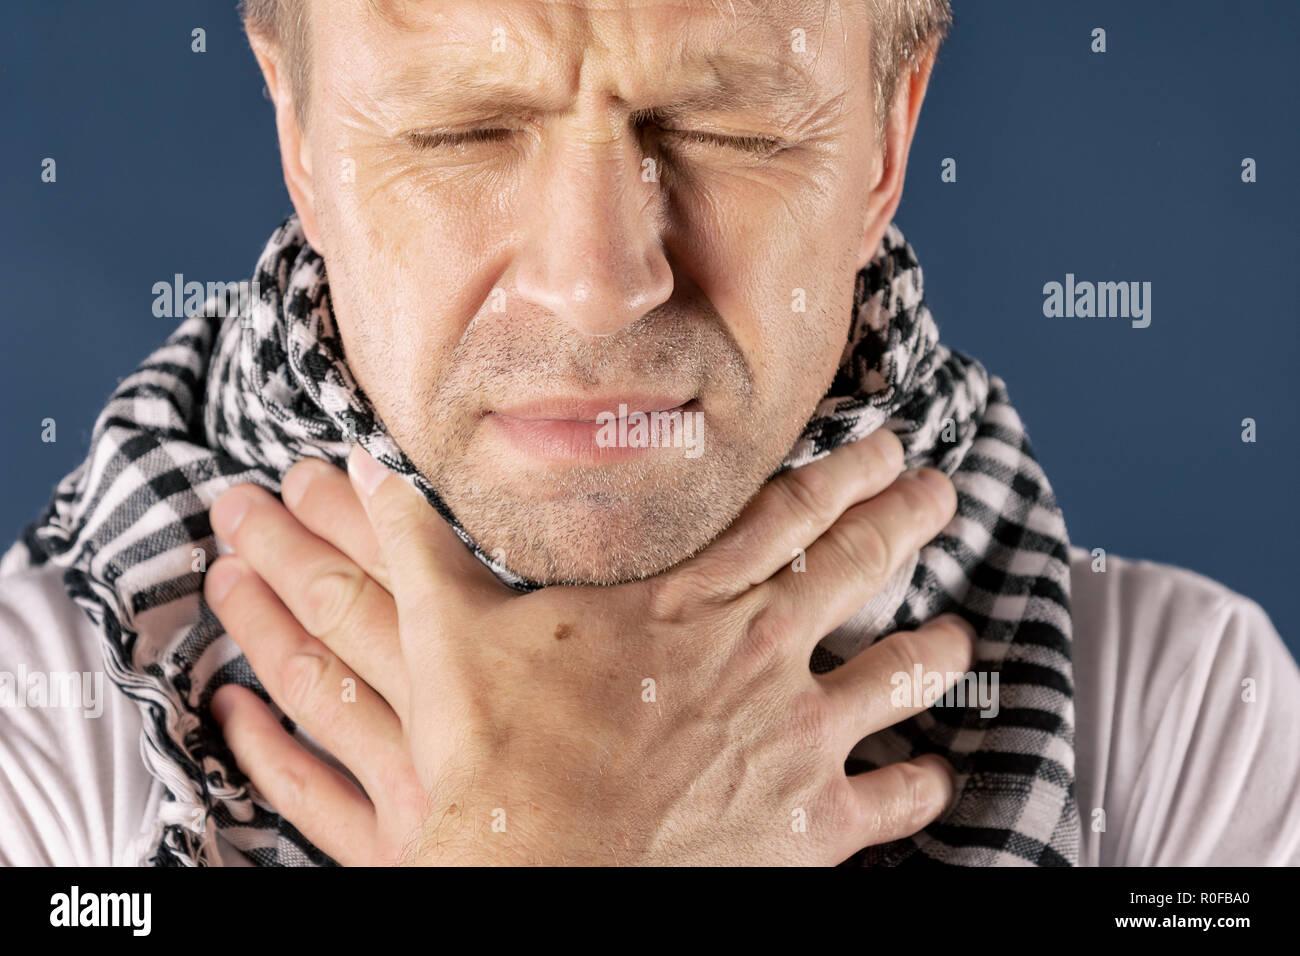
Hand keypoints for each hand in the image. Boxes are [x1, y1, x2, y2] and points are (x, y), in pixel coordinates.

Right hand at [205, 428, 973, 864]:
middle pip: (852, 569)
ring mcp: (789, 735)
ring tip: (962, 633)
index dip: (839, 475)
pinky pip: (884, 800)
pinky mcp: (803, 820)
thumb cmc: (500, 754)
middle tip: (941, 495)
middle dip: (903, 524)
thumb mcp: (448, 634)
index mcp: (683, 600)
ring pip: (891, 676)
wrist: (540, 864)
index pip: (782, 516)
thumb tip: (372, 471)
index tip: (883, 447)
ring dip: (932, 650)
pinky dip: (918, 786)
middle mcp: (754, 653)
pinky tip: (939, 775)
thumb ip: (422, 545)